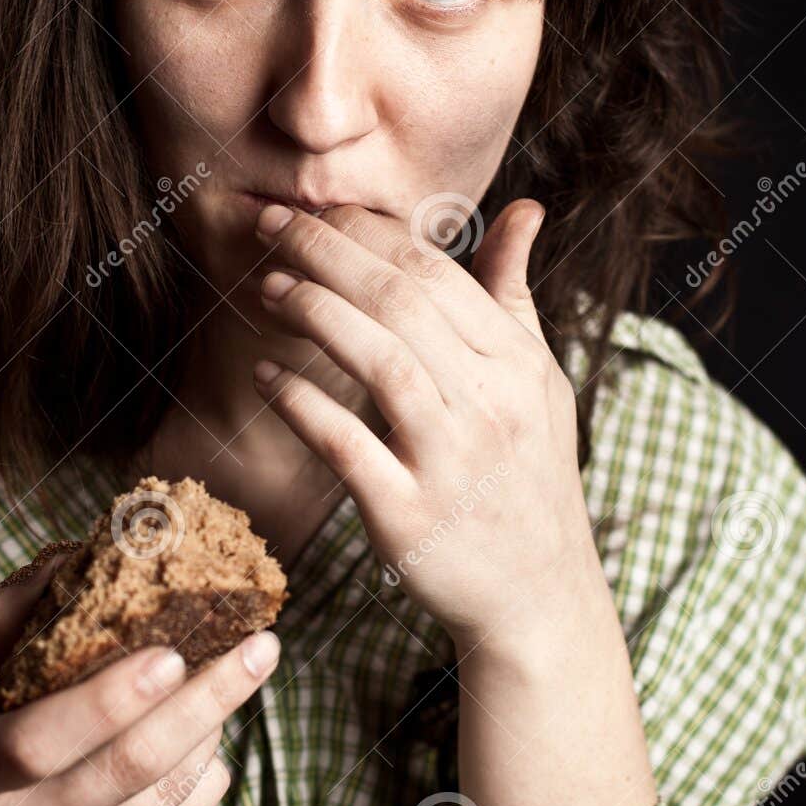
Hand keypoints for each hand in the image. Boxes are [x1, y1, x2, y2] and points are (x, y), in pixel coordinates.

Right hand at [0, 557, 279, 805]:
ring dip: (212, 727)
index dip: (108, 700)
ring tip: (239, 672)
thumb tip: (68, 557)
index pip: (38, 742)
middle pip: (128, 770)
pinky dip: (204, 773)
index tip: (172, 653)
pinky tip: (208, 734)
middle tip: (261, 647)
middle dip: (206, 702)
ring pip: (164, 795)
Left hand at [251, 197, 607, 660]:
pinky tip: (267, 376)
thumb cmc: (530, 477)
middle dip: (327, 252)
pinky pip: (346, 446)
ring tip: (266, 287)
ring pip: (380, 362)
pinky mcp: (408, 516)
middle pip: (401, 303)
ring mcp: (452, 463)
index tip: (319, 209)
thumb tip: (524, 209)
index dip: (369, 231)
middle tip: (272, 226)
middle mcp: (492, 406)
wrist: (539, 596)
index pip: (438, 273)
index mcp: (519, 364)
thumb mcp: (539, 383)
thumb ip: (515, 295)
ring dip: (314, 313)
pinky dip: (302, 405)